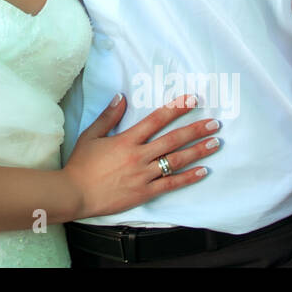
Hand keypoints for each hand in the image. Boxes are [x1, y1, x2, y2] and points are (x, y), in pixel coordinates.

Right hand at [64, 93, 218, 218]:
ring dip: (198, 151)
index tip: (192, 100)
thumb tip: (121, 97)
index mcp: (126, 140)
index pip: (155, 120)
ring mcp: (144, 175)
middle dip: (195, 130)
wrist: (76, 194)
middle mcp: (138, 156)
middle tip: (214, 123)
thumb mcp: (91, 135)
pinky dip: (188, 177)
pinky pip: (171, 183)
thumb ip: (108, 116)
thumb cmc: (81, 164)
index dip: (175, 108)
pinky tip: (203, 171)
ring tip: (215, 143)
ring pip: (176, 161)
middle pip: (173, 140)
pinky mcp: (145, 192)